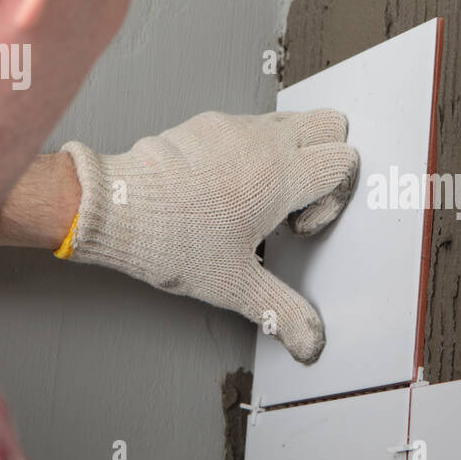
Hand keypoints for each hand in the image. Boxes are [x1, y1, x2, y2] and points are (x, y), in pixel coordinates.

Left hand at [58, 109, 357, 361]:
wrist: (116, 209)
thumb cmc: (170, 240)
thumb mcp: (235, 285)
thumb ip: (282, 312)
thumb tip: (310, 339)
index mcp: (281, 177)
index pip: (344, 162)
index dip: (334, 198)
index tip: (299, 226)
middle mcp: (264, 142)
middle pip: (331, 125)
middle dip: (327, 159)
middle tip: (297, 199)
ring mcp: (235, 126)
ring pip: (291, 120)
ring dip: (291, 154)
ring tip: (258, 197)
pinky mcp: (207, 123)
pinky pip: (250, 124)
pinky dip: (253, 149)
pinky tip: (225, 187)